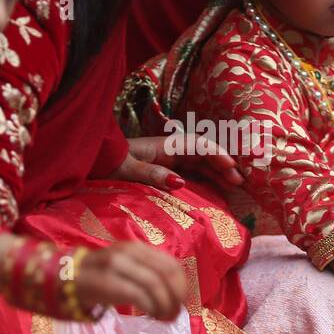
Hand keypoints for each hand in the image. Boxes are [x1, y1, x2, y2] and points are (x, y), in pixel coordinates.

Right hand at [74, 241, 187, 319]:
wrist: (66, 278)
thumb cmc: (100, 277)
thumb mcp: (126, 268)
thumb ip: (148, 273)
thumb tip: (176, 294)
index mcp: (137, 248)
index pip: (171, 264)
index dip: (182, 286)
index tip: (181, 302)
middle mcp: (129, 252)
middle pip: (166, 274)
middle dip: (176, 297)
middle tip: (175, 314)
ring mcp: (118, 266)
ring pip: (155, 285)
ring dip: (164, 305)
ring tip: (164, 318)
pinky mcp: (108, 283)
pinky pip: (140, 296)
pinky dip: (151, 308)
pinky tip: (151, 317)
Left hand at [110, 136, 243, 190]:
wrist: (93, 161)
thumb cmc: (108, 163)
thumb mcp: (128, 170)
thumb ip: (153, 174)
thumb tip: (181, 182)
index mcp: (164, 145)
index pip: (198, 145)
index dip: (217, 155)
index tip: (232, 168)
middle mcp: (170, 150)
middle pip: (204, 154)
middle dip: (223, 165)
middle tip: (240, 182)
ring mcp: (168, 159)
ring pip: (200, 163)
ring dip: (218, 172)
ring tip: (235, 185)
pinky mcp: (164, 170)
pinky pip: (192, 172)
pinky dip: (206, 178)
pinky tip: (216, 188)